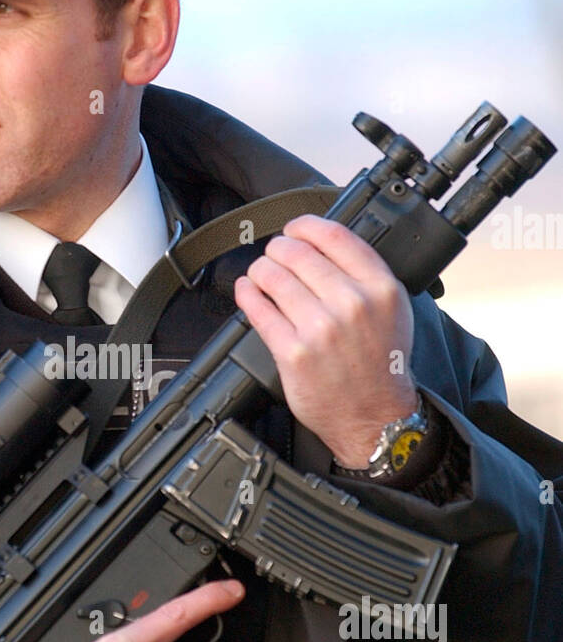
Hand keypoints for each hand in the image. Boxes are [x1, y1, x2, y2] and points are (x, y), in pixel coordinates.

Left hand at [234, 214, 416, 465]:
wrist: (374, 415)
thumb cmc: (382, 364)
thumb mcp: (393, 310)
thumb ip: (366, 275)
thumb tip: (322, 244)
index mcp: (380, 288)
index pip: (334, 236)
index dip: (305, 226)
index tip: (294, 228)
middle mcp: (352, 305)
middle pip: (297, 253)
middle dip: (278, 249)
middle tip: (274, 254)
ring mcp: (320, 329)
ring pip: (273, 277)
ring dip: (260, 270)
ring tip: (260, 274)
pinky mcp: (292, 352)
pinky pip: (258, 309)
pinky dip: (247, 293)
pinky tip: (247, 290)